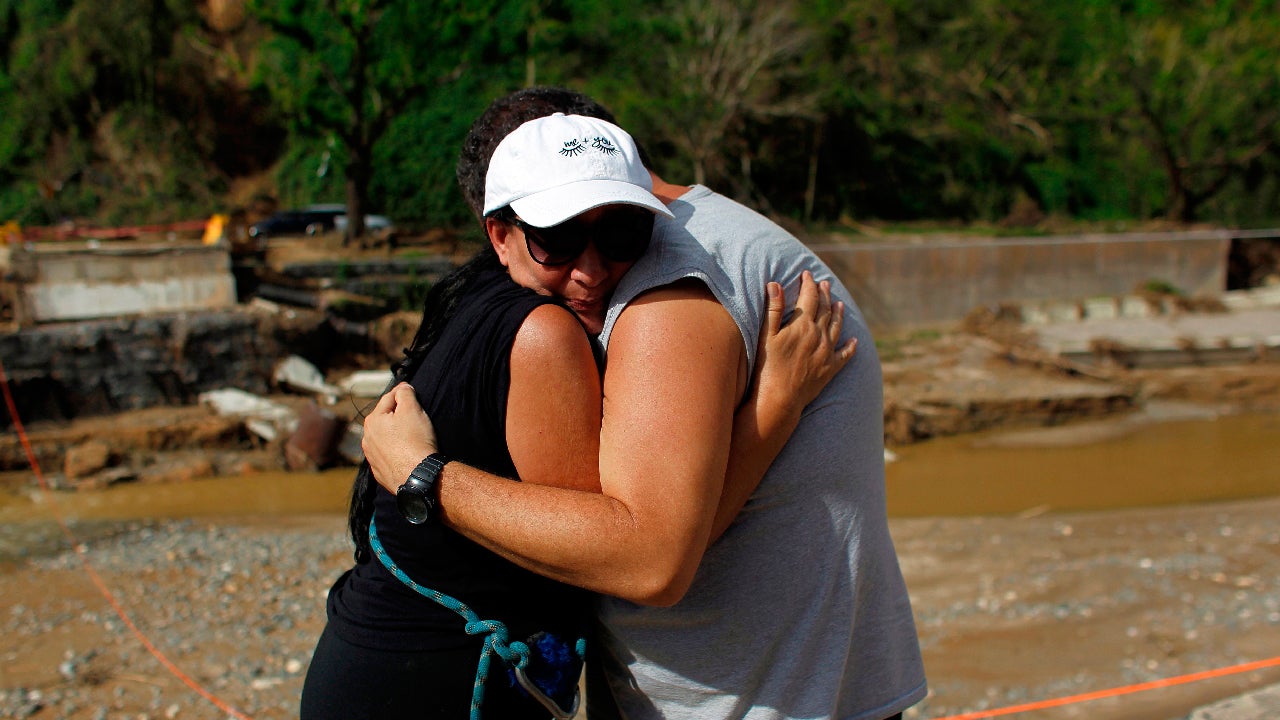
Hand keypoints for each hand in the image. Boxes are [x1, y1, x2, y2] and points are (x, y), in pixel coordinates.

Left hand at [362, 382, 438, 493]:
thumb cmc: (415, 441)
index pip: (389, 398)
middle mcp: (367, 438)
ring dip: (395, 435)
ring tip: (412, 437)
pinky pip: (388, 456)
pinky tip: (407, 453)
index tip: (411, 391)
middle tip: (415, 416)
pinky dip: (396, 452)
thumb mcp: (412, 410)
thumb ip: (405, 393)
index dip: (402, 393)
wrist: (418, 477)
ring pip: (384, 438)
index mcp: (372, 420)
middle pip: (385, 419)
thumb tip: (402, 387)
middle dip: (397, 415)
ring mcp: (372, 457)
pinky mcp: (380, 472)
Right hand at [752, 271, 856, 412]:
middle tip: (824, 283)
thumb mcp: (766, 336)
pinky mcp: (830, 368)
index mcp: (803, 325)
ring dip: (838, 313)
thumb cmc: (768, 367)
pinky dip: (851, 346)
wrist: (780, 398)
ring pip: (837, 327)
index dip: (808, 283)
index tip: (806, 274)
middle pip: (825, 309)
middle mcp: (819, 335)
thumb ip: (773, 309)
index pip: (810, 297)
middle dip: (824, 294)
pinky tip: (854, 341)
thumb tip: (775, 284)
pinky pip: (845, 355)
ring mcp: (827, 352)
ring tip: (839, 304)